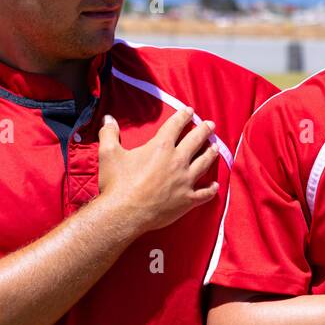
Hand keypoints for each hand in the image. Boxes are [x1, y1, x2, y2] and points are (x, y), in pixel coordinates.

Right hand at [97, 107, 220, 234]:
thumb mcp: (109, 154)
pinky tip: (215, 185)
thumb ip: (109, 133)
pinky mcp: (187, 200)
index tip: (189, 111)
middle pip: (195, 140)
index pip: (175, 125)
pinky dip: (211, 189)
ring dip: (211, 154)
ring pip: (204, 163)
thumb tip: (108, 118)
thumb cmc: (117, 183)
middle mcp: (178, 161)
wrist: (124, 213)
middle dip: (204, 130)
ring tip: (216, 147)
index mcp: (161, 147)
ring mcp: (185, 181)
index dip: (183, 116)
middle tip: (211, 125)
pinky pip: (204, 193)